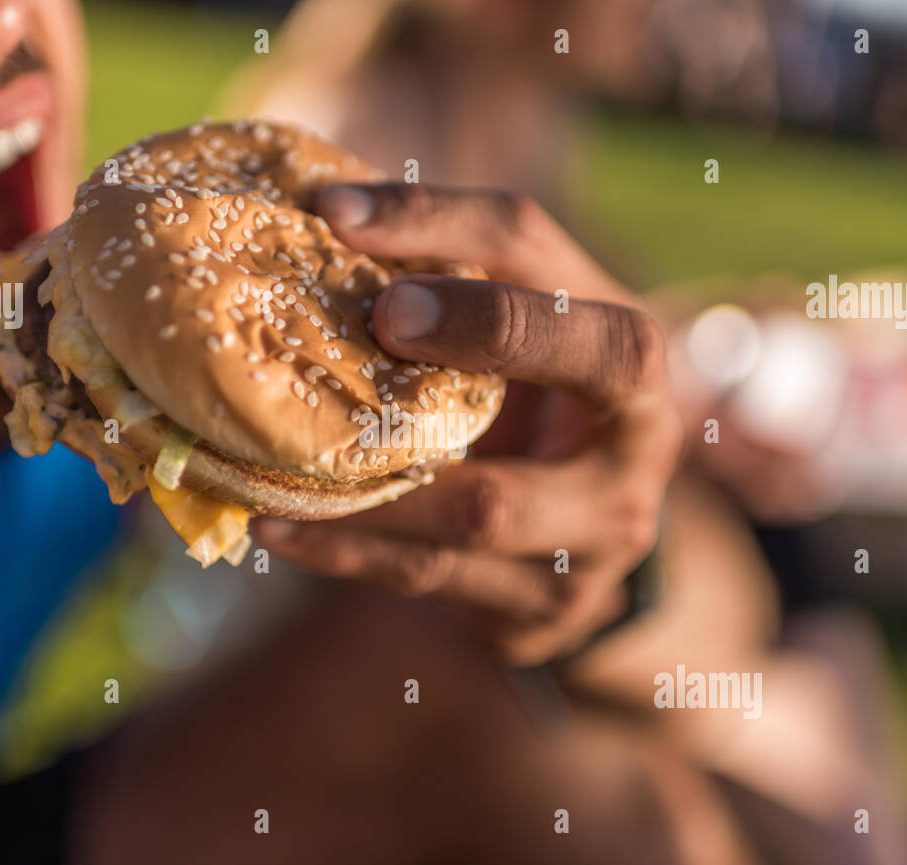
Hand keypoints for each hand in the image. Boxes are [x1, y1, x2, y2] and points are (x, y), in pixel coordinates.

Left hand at [253, 184, 682, 665]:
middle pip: (593, 361)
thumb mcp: (511, 339)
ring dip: (375, 482)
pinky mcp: (548, 607)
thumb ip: (444, 285)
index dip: (442, 221)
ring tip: (267, 466)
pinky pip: (436, 579)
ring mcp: (602, 533)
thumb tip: (307, 220)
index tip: (333, 214)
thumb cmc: (527, 411)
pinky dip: (349, 553)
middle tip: (380, 317)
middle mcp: (639, 434)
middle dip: (487, 330)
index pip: (540, 249)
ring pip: (489, 506)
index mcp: (623, 341)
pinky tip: (278, 531)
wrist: (586, 542)